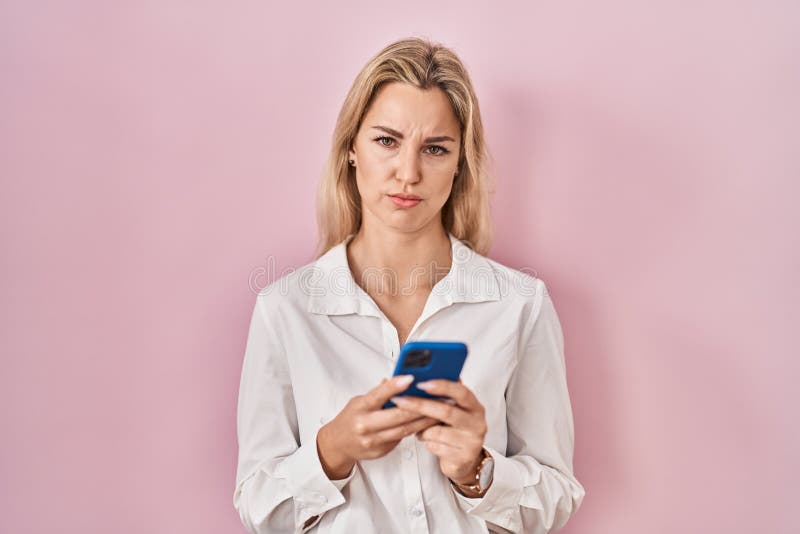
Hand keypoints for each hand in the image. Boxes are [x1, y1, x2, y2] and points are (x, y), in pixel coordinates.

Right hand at [317, 375, 439, 478]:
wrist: (338, 444)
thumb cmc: (351, 418)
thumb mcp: (360, 400)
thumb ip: (379, 393)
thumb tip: (398, 378)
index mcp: (360, 408)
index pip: (379, 395)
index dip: (395, 386)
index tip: (411, 377)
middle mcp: (366, 425)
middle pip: (398, 416)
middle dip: (421, 406)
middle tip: (441, 397)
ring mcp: (374, 441)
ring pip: (405, 429)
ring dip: (426, 419)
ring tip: (442, 409)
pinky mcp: (381, 451)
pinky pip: (403, 438)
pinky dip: (417, 429)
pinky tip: (430, 423)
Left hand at [390, 379, 487, 487]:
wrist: (463, 460)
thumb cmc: (453, 431)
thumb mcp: (453, 411)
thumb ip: (443, 397)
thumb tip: (421, 379)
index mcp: (475, 407)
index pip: (461, 392)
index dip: (442, 386)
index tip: (421, 383)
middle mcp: (477, 423)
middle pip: (446, 411)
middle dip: (421, 405)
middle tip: (400, 401)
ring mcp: (472, 441)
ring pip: (437, 432)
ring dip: (422, 429)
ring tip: (418, 428)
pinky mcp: (464, 457)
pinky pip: (436, 447)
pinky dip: (427, 442)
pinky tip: (427, 441)